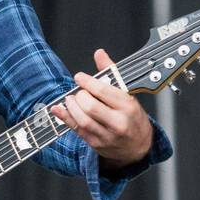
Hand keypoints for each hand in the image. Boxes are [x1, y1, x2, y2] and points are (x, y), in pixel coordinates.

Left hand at [49, 49, 152, 169]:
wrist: (139, 146)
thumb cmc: (133, 118)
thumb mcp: (128, 94)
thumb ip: (111, 74)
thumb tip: (100, 54)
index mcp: (128, 106)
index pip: (104, 91)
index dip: (88, 82)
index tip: (79, 77)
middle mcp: (118, 122)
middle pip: (91, 107)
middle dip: (80, 96)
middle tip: (78, 92)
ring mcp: (107, 135)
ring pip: (83, 120)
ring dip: (71, 107)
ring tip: (70, 100)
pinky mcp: (96, 144)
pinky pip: (77, 130)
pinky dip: (66, 118)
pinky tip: (59, 110)